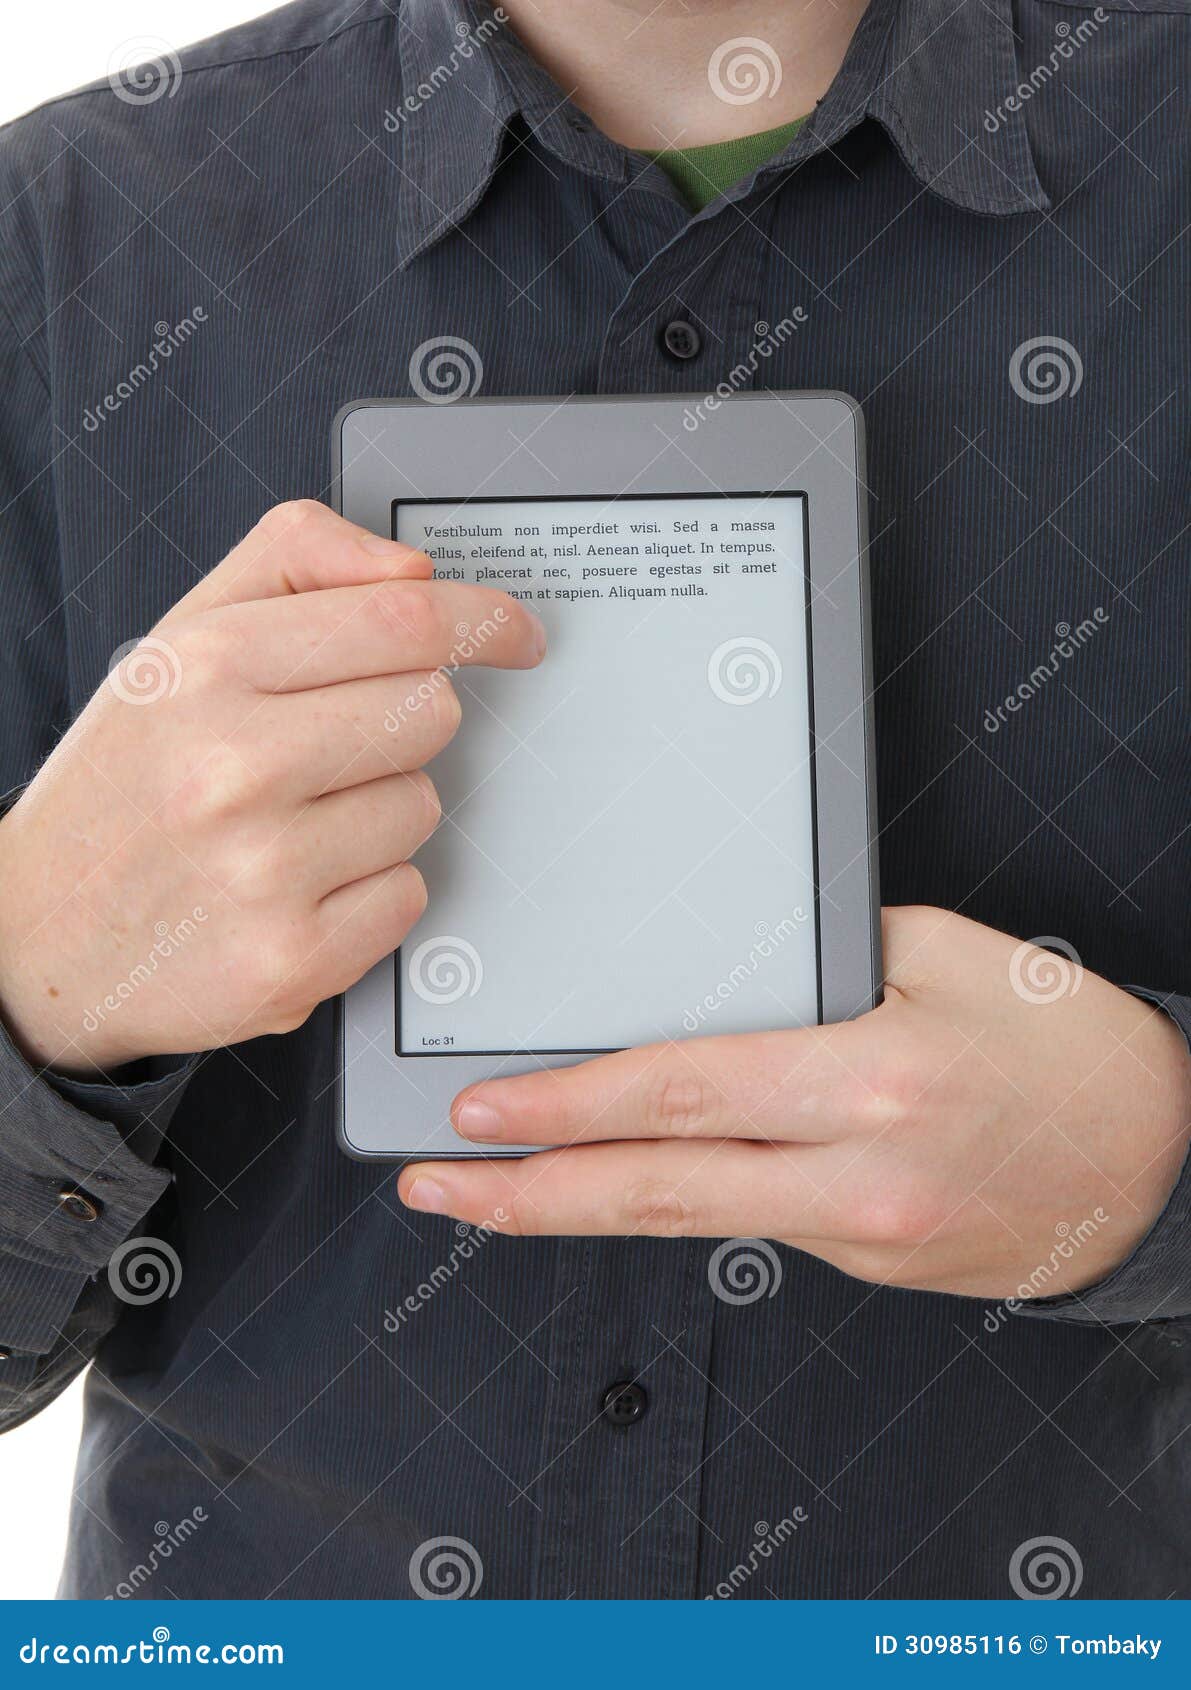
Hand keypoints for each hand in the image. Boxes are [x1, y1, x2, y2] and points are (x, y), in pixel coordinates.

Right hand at [0, 501, 544, 1074]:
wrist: (38, 933)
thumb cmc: (130, 779)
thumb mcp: (181, 639)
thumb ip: (297, 563)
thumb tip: (417, 572)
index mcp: (207, 668)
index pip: (403, 619)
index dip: (482, 619)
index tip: (515, 632)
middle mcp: (233, 767)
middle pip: (429, 712)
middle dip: (398, 723)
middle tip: (324, 751)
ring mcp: (265, 871)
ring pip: (424, 807)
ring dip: (378, 812)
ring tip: (288, 827)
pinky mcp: (292, 961)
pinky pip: (407, 895)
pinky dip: (366, 893)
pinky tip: (294, 889)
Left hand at [398, 907, 1190, 1300]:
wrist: (1155, 1156)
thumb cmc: (1058, 1043)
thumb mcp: (939, 957)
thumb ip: (818, 963)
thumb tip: (709, 973)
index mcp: (869, 1080)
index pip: (681, 1093)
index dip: (568, 1108)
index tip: (482, 1113)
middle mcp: (856, 1176)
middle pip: (655, 1193)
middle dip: (527, 1195)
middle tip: (436, 1184)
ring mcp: (860, 1236)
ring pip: (686, 1222)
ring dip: (576, 1209)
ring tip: (491, 1197)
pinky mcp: (866, 1262)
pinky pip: (746, 1224)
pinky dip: (671, 1203)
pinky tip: (617, 1183)